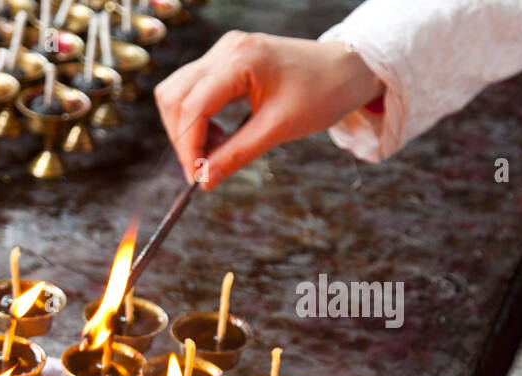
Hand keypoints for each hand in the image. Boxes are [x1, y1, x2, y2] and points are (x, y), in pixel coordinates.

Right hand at [154, 32, 383, 189]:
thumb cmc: (322, 92)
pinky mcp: (226, 61)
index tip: (195, 176)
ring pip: (177, 91)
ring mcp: (224, 52)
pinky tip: (218, 134)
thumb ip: (236, 155)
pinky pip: (192, 89)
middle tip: (201, 168)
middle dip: (182, 137)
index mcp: (240, 60)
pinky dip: (196, 117)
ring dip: (185, 127)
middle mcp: (226, 50)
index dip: (188, 146)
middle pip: (174, 96)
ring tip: (212, 150)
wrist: (347, 69)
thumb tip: (203, 179)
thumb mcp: (278, 129)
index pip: (192, 106)